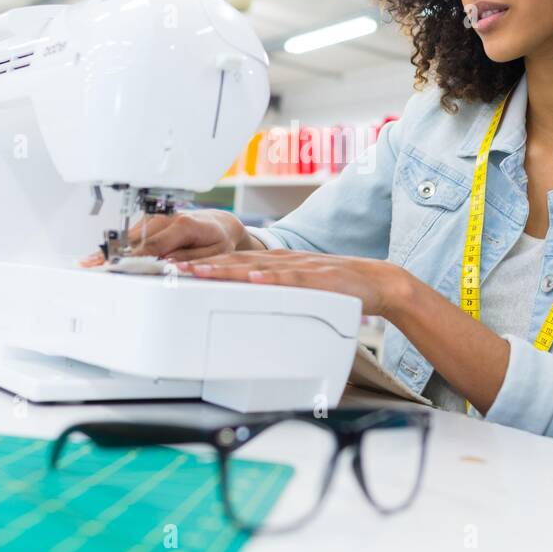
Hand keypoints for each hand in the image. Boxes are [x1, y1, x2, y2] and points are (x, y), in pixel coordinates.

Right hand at [79, 209, 258, 266]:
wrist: (219, 224)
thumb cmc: (217, 239)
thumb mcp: (213, 253)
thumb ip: (191, 259)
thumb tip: (168, 265)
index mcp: (183, 225)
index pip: (152, 246)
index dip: (133, 257)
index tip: (118, 266)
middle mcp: (166, 218)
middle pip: (135, 240)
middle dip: (113, 253)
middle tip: (91, 265)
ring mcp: (156, 219)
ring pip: (130, 236)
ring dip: (111, 250)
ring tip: (89, 262)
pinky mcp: (150, 222)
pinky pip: (132, 236)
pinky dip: (118, 246)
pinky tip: (102, 256)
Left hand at [175, 250, 411, 316]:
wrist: (377, 281)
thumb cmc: (340, 286)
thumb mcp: (300, 286)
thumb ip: (275, 288)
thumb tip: (248, 292)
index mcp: (279, 263)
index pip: (236, 259)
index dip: (208, 261)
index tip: (180, 266)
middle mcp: (285, 261)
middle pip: (238, 260)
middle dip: (206, 263)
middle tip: (175, 267)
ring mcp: (300, 269)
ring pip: (256, 267)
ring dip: (226, 269)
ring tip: (200, 271)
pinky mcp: (318, 280)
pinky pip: (289, 280)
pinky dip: (269, 279)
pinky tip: (252, 278)